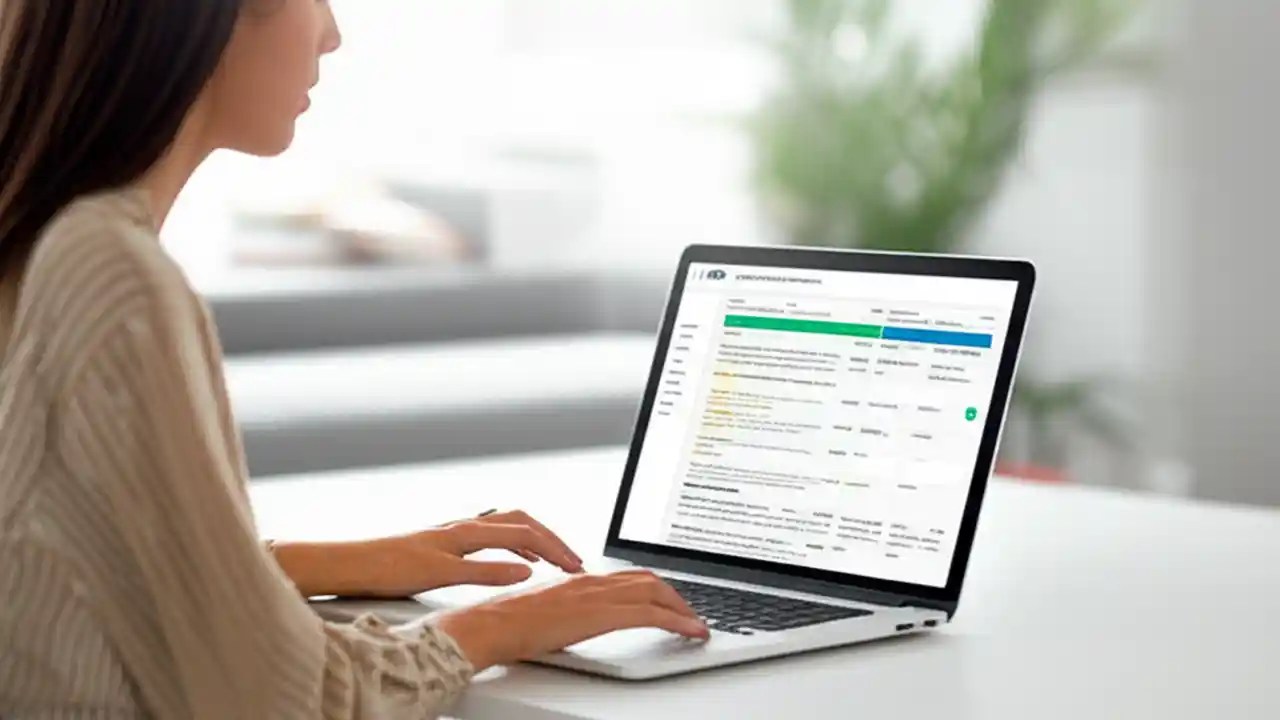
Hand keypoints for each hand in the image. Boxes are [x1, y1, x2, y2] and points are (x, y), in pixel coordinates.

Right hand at [273, 510, 583, 597]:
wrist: (350, 564)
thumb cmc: (392, 566)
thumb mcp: (446, 564)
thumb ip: (481, 563)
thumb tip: (520, 569)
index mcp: (467, 529)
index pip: (520, 525)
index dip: (551, 538)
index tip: (573, 558)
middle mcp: (462, 527)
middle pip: (522, 521)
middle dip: (556, 538)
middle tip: (579, 560)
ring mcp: (449, 539)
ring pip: (508, 530)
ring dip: (542, 544)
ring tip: (565, 563)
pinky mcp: (434, 560)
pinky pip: (475, 558)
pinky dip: (504, 563)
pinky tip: (524, 573)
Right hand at [434, 570, 710, 670]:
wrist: (489, 625)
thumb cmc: (505, 623)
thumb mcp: (543, 613)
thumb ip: (564, 612)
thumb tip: (572, 622)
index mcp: (579, 580)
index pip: (628, 577)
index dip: (654, 588)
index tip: (667, 601)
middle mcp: (592, 580)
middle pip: (647, 580)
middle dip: (674, 596)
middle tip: (689, 614)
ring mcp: (598, 594)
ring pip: (655, 591)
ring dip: (681, 607)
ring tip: (695, 625)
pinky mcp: (601, 613)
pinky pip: (651, 614)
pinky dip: (678, 621)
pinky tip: (691, 632)